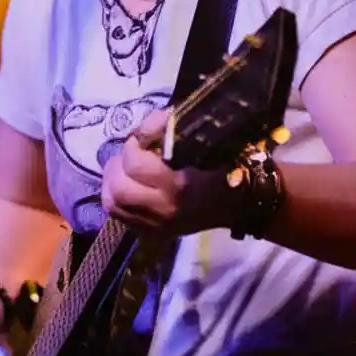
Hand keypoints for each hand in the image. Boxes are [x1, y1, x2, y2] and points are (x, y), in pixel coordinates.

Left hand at [101, 109, 238, 236]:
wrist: (243, 203)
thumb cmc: (226, 166)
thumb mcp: (205, 144)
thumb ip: (173, 132)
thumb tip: (151, 122)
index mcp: (179, 186)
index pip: (135, 164)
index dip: (133, 143)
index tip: (142, 134)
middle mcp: (165, 210)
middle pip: (118, 189)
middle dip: (117, 165)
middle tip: (128, 152)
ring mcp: (158, 226)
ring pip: (113, 205)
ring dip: (112, 183)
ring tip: (122, 168)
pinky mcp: (154, 233)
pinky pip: (122, 218)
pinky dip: (118, 200)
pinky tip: (127, 186)